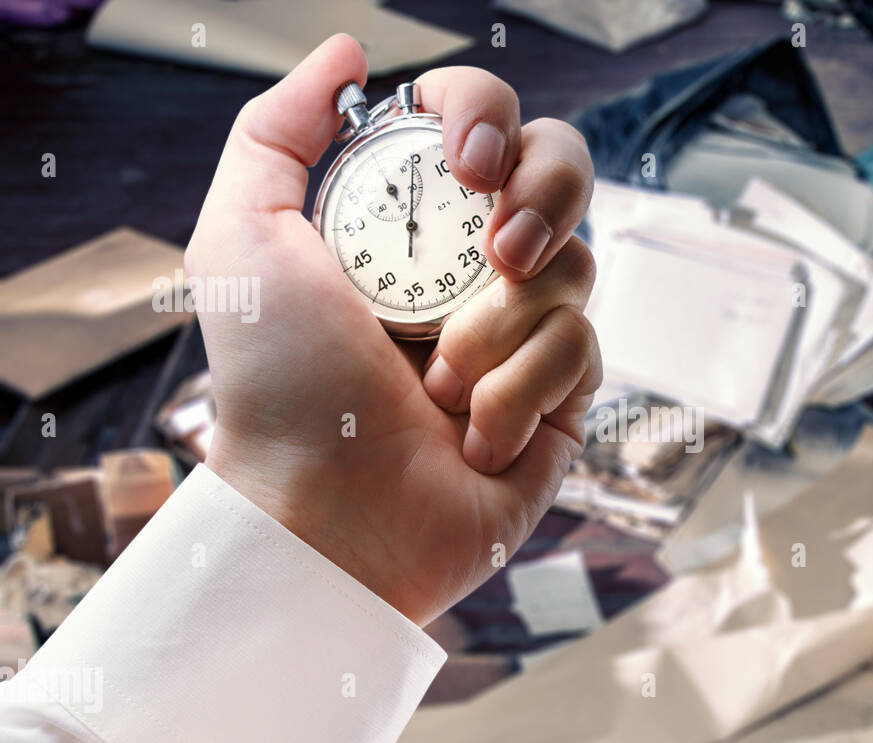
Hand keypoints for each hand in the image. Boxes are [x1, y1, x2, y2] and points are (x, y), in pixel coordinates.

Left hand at [184, 35, 599, 625]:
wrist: (330, 515)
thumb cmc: (281, 388)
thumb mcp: (243, 240)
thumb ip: (278, 131)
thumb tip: (349, 53)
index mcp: (409, 221)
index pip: (482, 124)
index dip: (488, 119)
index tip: (464, 166)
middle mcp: (473, 265)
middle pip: (564, 171)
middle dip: (544, 195)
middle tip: (497, 251)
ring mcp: (524, 330)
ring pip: (576, 265)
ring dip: (499, 327)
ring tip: (439, 386)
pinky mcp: (563, 396)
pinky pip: (585, 349)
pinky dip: (520, 391)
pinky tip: (473, 437)